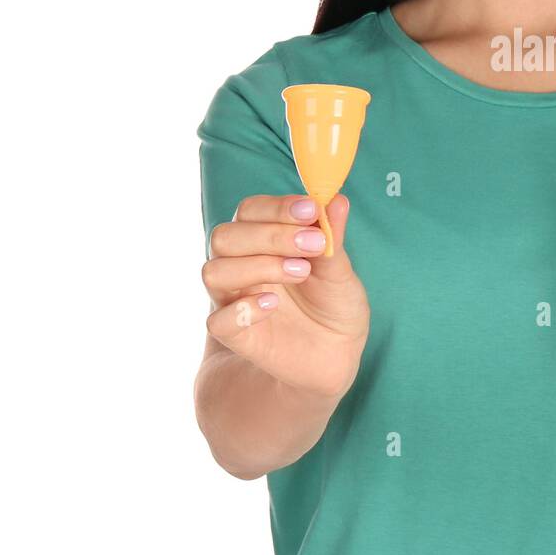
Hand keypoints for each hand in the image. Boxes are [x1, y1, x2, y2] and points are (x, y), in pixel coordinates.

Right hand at [202, 192, 369, 399]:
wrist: (337, 355)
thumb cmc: (334, 304)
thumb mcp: (341, 270)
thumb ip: (332, 237)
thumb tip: (336, 199)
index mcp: (263, 241)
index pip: (250, 210)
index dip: (277, 207)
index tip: (310, 210)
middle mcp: (241, 265)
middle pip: (226, 236)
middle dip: (270, 235)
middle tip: (314, 244)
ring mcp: (234, 300)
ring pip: (214, 271)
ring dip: (258, 266)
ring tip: (301, 272)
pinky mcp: (236, 335)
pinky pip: (218, 319)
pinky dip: (244, 308)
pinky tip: (273, 304)